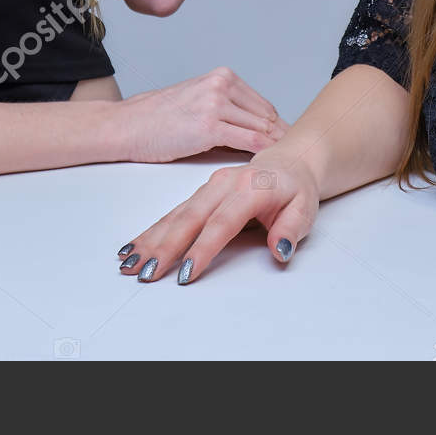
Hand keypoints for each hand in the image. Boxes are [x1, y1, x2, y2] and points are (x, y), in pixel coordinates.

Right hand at [112, 66, 289, 162]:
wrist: (126, 125)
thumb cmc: (156, 118)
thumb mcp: (197, 101)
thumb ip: (225, 108)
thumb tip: (252, 127)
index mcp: (222, 76)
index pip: (261, 104)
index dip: (276, 126)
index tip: (289, 141)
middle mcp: (222, 85)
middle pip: (265, 115)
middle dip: (280, 137)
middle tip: (295, 156)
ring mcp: (216, 104)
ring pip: (260, 128)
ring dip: (275, 147)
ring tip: (286, 164)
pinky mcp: (209, 126)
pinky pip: (248, 141)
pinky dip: (261, 153)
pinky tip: (267, 165)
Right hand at [114, 149, 320, 284]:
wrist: (290, 162)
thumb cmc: (296, 188)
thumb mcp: (305, 209)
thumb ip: (291, 230)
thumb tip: (279, 250)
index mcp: (251, 187)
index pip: (223, 222)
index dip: (203, 248)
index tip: (187, 273)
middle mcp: (224, 184)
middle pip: (190, 217)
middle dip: (165, 246)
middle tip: (147, 272)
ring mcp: (209, 187)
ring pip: (176, 215)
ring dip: (152, 240)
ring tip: (130, 263)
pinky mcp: (199, 194)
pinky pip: (173, 214)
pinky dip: (152, 231)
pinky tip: (134, 247)